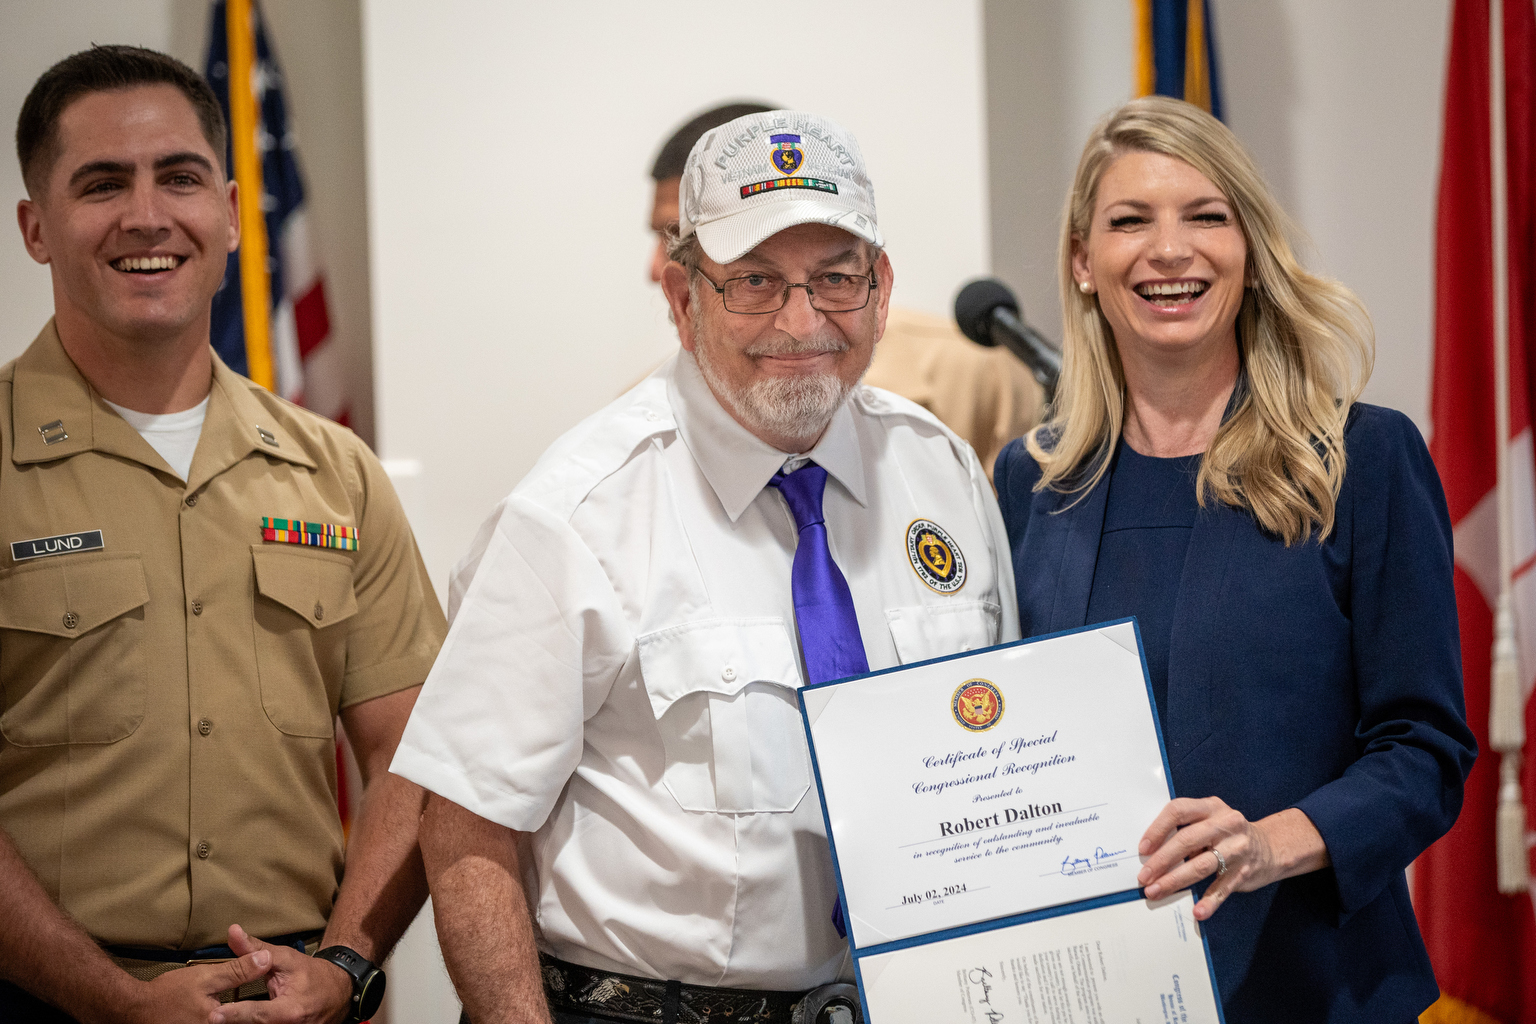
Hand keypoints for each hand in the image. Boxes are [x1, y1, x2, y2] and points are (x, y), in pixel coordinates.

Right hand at [115, 950, 270, 1023]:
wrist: (133, 1010)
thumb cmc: (168, 994)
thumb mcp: (206, 977)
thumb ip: (238, 970)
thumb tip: (266, 959)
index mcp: (219, 1023)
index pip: (252, 1018)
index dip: (263, 1010)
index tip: (276, 1003)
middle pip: (241, 1021)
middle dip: (251, 1015)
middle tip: (264, 1009)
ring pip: (231, 1022)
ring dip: (239, 1016)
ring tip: (230, 1007)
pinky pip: (219, 1023)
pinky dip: (223, 1018)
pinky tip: (220, 1012)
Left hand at [207, 925, 352, 1023]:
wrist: (339, 991)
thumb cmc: (311, 973)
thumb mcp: (285, 958)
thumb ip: (255, 949)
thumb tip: (232, 932)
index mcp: (290, 1010)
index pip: (258, 1014)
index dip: (236, 1015)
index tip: (214, 1015)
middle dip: (234, 1023)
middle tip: (212, 1018)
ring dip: (241, 1023)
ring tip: (223, 1019)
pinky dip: (254, 1023)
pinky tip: (239, 1019)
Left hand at [1136, 798, 1328, 920]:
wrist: (1270, 847)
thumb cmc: (1227, 833)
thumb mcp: (1209, 819)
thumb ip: (1186, 827)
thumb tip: (1151, 852)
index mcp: (1210, 807)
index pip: (1178, 811)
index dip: (1157, 829)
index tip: (1143, 848)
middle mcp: (1225, 824)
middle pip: (1187, 840)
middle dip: (1161, 860)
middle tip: (1144, 876)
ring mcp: (1237, 848)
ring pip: (1201, 865)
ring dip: (1175, 880)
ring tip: (1156, 891)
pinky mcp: (1245, 871)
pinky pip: (1223, 888)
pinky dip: (1209, 901)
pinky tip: (1198, 912)